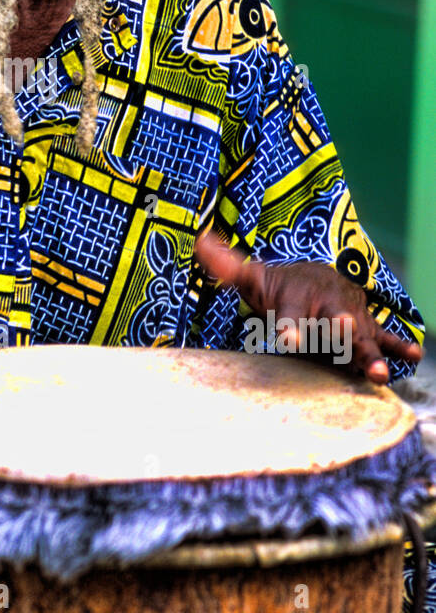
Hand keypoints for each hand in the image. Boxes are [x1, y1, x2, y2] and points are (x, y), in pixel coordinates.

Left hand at [194, 231, 421, 385]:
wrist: (317, 279)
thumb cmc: (281, 287)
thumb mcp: (254, 276)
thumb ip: (228, 265)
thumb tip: (198, 240)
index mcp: (296, 297)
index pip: (289, 313)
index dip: (287, 325)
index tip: (287, 337)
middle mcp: (326, 307)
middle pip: (332, 324)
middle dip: (338, 332)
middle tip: (343, 333)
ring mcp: (351, 318)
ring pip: (362, 337)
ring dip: (371, 353)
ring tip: (379, 372)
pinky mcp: (367, 330)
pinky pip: (386, 338)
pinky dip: (399, 347)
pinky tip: (413, 358)